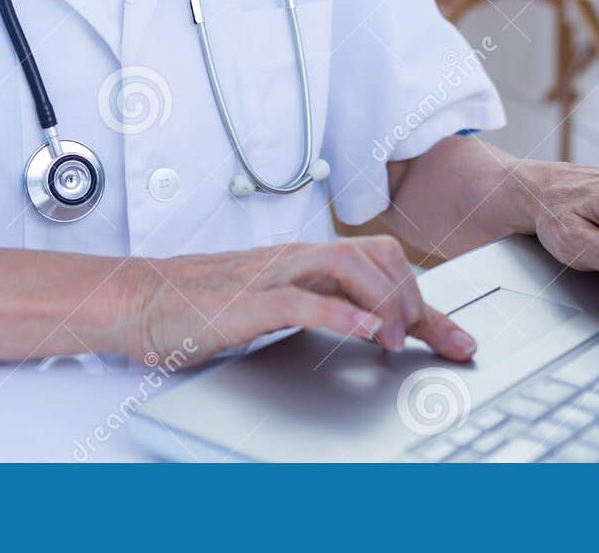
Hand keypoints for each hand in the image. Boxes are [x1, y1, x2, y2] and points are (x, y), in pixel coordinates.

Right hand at [130, 236, 477, 364]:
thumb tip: (366, 330)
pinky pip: (305, 299)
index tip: (458, 340)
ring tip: (397, 340)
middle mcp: (297, 258)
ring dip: (387, 302)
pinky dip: (343, 313)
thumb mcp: (271, 304)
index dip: (427, 302)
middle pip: (379, 256)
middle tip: (434, 344)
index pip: (382, 264)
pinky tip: (366, 331)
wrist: (140, 298)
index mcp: (305, 260)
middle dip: (417, 300)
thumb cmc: (199, 304)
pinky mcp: (249, 298)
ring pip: (351, 265)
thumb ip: (315, 307)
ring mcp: (274, 274)